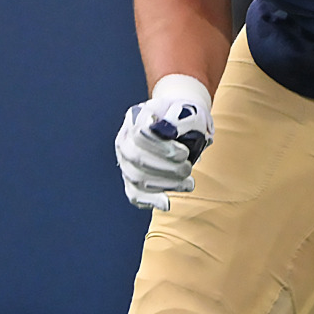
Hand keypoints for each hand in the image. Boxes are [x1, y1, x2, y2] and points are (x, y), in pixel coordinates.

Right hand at [115, 74, 213, 210]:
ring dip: (166, 183)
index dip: (162, 147)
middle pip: (136, 158)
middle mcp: (125, 139)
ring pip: (136, 178)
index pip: (139, 134)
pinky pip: (134, 193)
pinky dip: (150, 200)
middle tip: (188, 167)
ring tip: (188, 182)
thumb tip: (169, 130)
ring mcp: (126, 160)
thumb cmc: (185, 116)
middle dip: (167, 167)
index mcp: (136, 117)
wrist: (182, 121)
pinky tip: (166, 203)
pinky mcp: (131, 179)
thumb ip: (180, 119)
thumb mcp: (188, 110)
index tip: (184, 153)